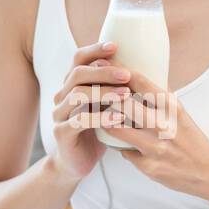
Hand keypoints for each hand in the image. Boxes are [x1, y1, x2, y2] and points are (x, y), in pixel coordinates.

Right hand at [50, 40, 134, 182]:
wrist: (78, 162)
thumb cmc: (98, 131)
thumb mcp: (108, 106)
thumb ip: (118, 88)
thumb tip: (149, 70)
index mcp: (73, 84)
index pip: (79, 59)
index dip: (95, 50)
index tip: (115, 47)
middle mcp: (62, 95)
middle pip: (77, 74)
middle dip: (103, 72)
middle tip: (127, 75)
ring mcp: (59, 114)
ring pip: (76, 94)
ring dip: (103, 92)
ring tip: (125, 94)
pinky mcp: (61, 133)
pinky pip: (78, 121)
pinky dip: (99, 117)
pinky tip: (118, 117)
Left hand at [100, 68, 208, 198]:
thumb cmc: (191, 139)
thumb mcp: (179, 113)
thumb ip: (158, 98)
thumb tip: (135, 78)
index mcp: (172, 106)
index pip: (140, 81)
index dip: (117, 71)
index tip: (102, 64)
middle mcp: (164, 125)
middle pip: (124, 103)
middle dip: (105, 96)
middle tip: (92, 92)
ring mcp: (155, 147)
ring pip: (117, 129)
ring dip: (105, 122)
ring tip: (98, 116)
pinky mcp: (148, 166)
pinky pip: (123, 151)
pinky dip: (119, 146)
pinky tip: (116, 143)